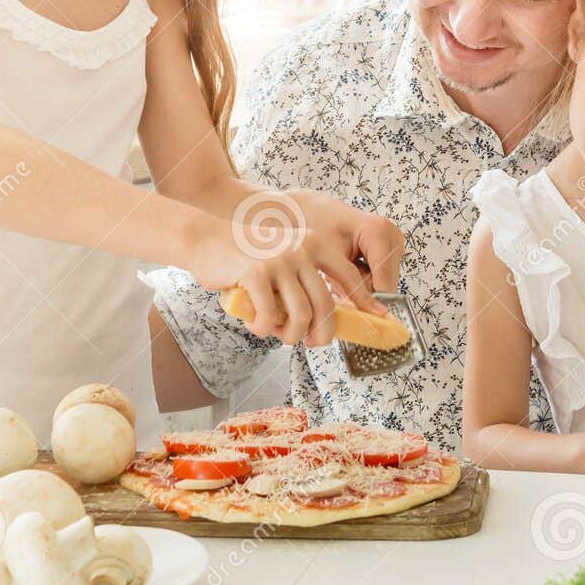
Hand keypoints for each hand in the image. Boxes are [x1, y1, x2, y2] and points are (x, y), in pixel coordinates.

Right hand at [188, 211, 371, 348]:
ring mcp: (279, 261)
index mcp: (314, 244)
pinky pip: (270, 317)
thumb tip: (328, 320)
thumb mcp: (285, 257)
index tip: (378, 319)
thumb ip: (305, 279)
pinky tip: (256, 326)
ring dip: (291, 336)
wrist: (206, 239)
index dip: (365, 302)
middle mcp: (301, 250)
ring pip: (301, 316)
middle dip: (323, 333)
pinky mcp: (255, 274)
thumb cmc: (247, 256)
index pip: (350, 277)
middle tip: (313, 344)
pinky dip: (264, 330)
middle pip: (326, 305)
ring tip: (280, 335)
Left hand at [285, 189, 404, 314]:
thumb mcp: (327, 259)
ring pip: (384, 282)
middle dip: (363, 293)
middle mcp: (392, 235)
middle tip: (338, 291)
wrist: (311, 211)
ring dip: (363, 286)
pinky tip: (347, 271)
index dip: (369, 302)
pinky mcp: (391, 248)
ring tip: (339, 277)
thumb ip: (347, 285)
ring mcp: (394, 241)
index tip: (355, 316)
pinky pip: (382, 276)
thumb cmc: (315, 229)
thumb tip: (362, 315)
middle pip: (386, 283)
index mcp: (378, 231)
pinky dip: (364, 279)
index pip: (383, 281)